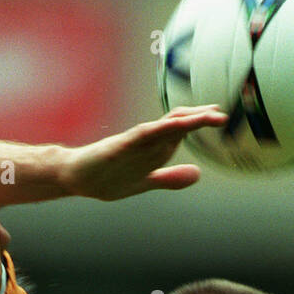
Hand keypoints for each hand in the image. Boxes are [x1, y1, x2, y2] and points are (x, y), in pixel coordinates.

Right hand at [62, 106, 228, 199]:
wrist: (73, 177)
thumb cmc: (107, 177)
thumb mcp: (145, 181)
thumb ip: (170, 177)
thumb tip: (198, 174)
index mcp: (152, 149)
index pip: (179, 131)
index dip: (199, 124)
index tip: (219, 118)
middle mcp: (145, 142)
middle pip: (175, 125)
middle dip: (197, 119)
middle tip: (220, 113)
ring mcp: (131, 144)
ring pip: (163, 129)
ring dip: (184, 121)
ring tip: (204, 116)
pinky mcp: (118, 148)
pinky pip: (141, 137)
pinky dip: (157, 130)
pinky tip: (172, 126)